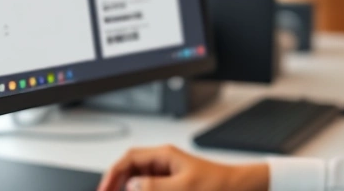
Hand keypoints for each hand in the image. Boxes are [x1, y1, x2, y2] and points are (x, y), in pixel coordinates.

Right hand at [96, 144, 268, 190]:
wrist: (240, 188)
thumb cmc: (218, 185)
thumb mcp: (185, 187)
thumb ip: (156, 187)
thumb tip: (131, 186)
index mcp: (165, 156)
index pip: (129, 159)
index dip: (112, 174)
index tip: (103, 190)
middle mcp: (164, 163)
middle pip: (130, 171)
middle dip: (117, 184)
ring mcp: (168, 174)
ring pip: (139, 182)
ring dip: (129, 189)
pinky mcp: (174, 186)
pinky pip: (152, 188)